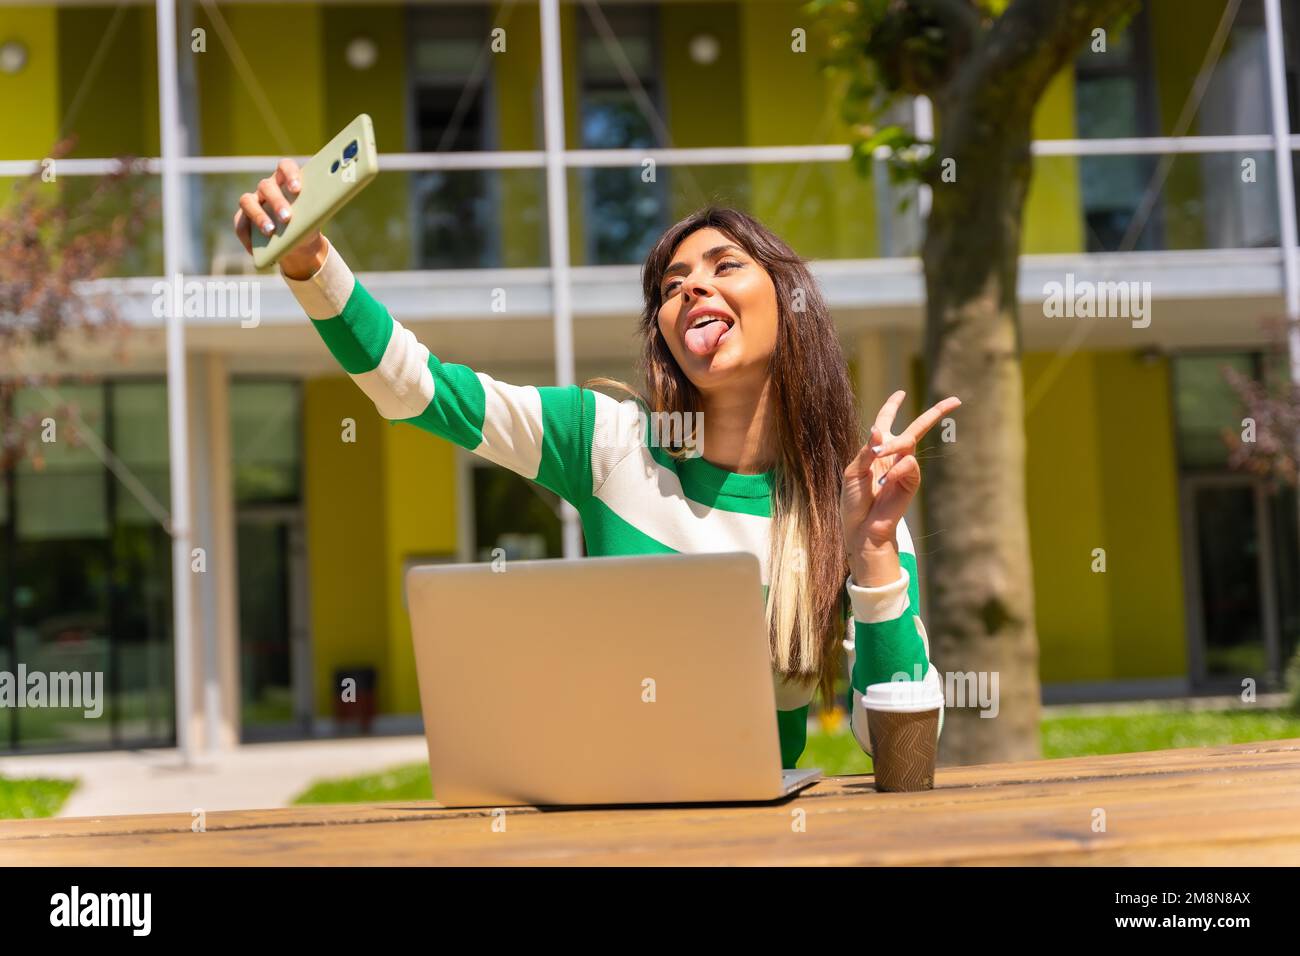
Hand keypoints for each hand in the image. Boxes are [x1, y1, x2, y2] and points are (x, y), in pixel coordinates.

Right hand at [232, 157, 326, 278]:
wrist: (301, 244)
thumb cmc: (308, 225)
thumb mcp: (314, 218)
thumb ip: (313, 211)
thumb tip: (315, 212)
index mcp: (287, 181)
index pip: (285, 167)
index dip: (290, 174)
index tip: (297, 189)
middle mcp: (268, 187)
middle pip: (266, 186)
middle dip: (277, 202)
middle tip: (287, 217)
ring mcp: (253, 201)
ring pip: (247, 201)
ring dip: (258, 216)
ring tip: (270, 231)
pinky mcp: (243, 218)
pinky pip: (240, 224)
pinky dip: (247, 237)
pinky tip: (255, 249)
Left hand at [841, 390, 960, 582]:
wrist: (861, 527)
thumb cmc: (854, 500)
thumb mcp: (852, 471)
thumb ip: (865, 450)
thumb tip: (877, 428)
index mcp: (876, 450)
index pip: (886, 422)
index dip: (892, 406)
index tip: (901, 392)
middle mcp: (893, 456)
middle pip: (917, 428)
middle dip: (936, 413)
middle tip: (956, 401)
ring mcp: (904, 468)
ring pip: (910, 442)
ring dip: (893, 444)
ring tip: (878, 455)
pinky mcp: (911, 481)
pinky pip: (909, 464)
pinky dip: (897, 468)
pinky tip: (885, 481)